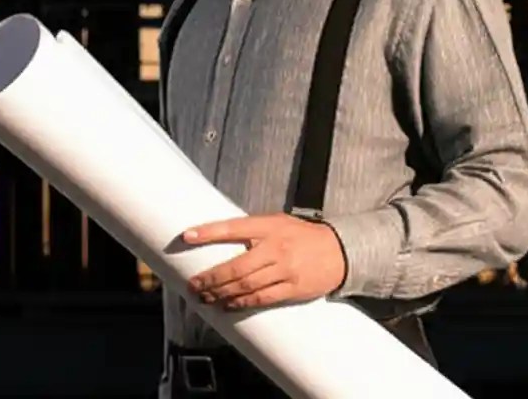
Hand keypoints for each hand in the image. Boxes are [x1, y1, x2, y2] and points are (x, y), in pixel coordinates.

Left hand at [181, 213, 345, 310]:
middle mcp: (276, 248)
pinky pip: (262, 298)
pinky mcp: (293, 288)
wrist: (340, 251)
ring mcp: (285, 270)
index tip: (187, 236)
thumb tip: (220, 238)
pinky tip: (228, 305)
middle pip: (236, 267)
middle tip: (193, 285)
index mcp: (270, 227)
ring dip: (221, 294)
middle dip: (210, 278)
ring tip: (205, 297)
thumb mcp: (279, 223)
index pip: (234, 227)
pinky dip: (242, 303)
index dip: (209, 232)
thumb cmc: (303, 235)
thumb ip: (254, 230)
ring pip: (246, 286)